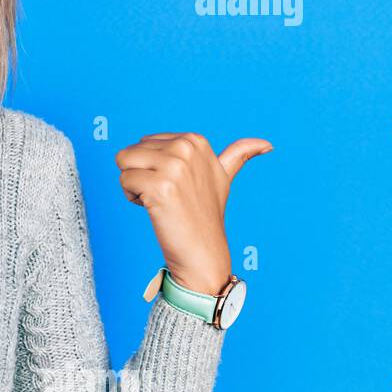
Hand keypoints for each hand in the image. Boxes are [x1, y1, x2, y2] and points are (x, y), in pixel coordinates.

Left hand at [114, 131, 271, 295]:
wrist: (203, 250)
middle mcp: (186, 148)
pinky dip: (131, 198)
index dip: (153, 167)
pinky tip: (155, 209)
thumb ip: (239, 155)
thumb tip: (267, 144)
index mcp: (195, 140)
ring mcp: (174, 166)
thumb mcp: (223, 178)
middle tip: (168, 196)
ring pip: (123, 163)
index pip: (144, 142)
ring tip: (161, 201)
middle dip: (141, 174)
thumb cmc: (206, 214)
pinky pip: (124, 181)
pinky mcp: (160, 186)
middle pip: (131, 151)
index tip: (177, 185)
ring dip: (134, 186)